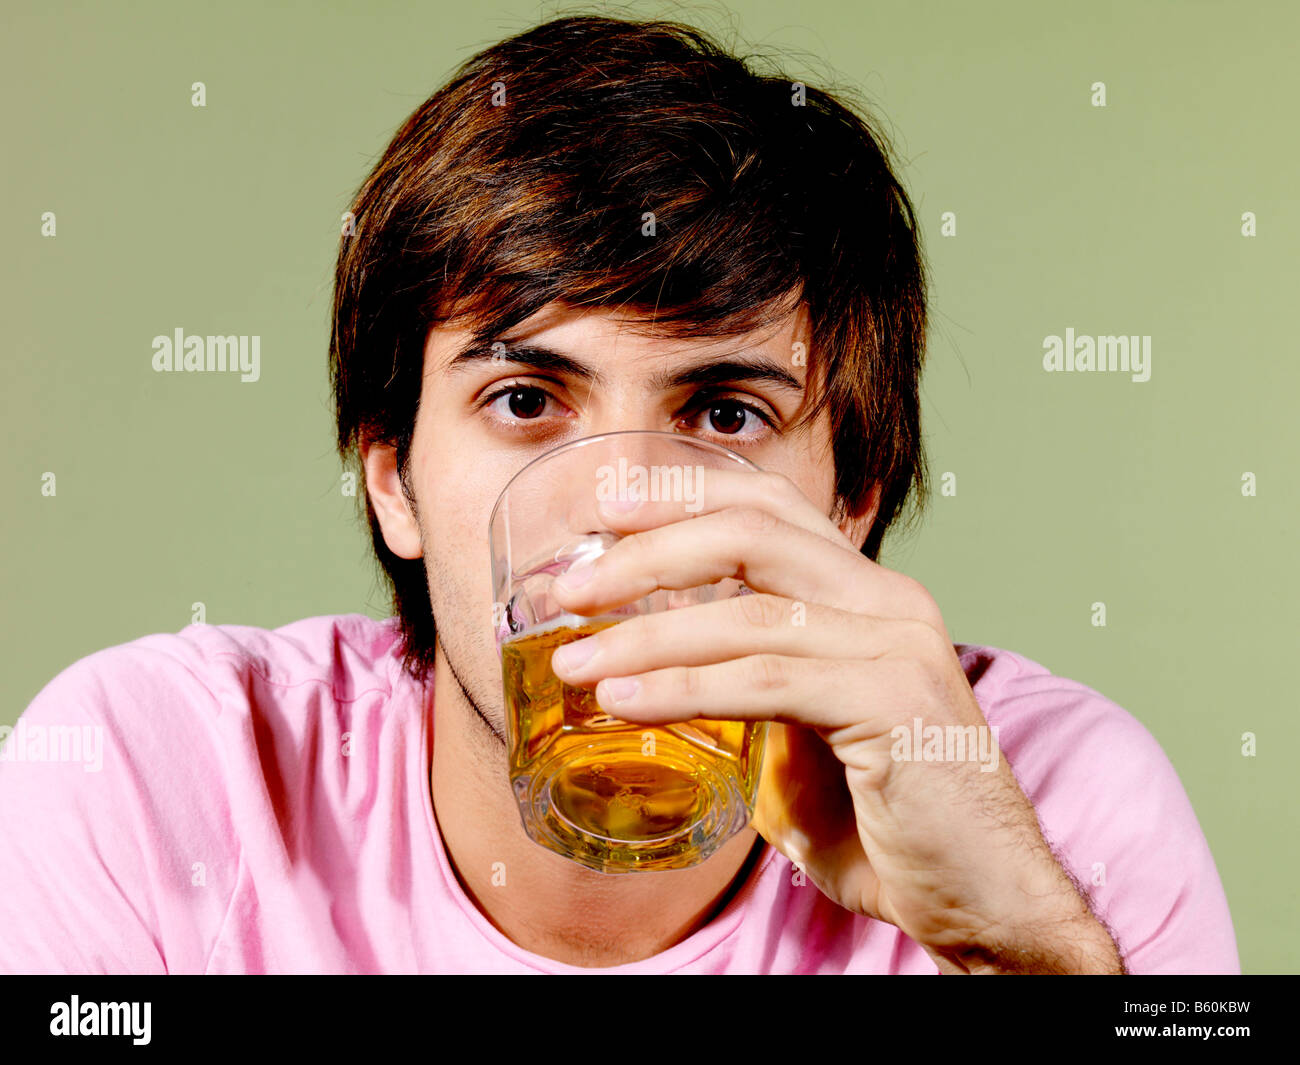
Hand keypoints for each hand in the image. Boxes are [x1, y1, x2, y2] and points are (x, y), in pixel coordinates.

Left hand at [549, 467, 1123, 973]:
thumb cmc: (889, 818)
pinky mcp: (895, 704)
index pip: (771, 508)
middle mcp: (888, 601)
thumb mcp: (806, 728)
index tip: (607, 504)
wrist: (983, 894)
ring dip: (645, 633)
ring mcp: (897, 646)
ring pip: (749, 611)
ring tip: (573, 659)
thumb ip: (752, 684)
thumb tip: (657, 672)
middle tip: (570, 585)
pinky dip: (684, 686)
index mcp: (867, 594)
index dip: (686, 493)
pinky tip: (625, 700)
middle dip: (648, 553)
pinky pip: (767, 682)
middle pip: (752, 535)